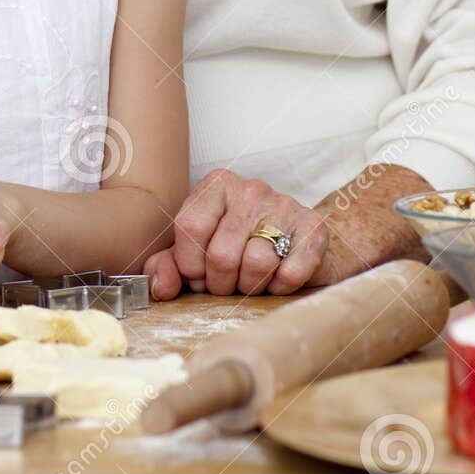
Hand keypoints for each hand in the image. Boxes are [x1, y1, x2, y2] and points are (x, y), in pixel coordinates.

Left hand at [144, 168, 327, 298]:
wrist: (301, 247)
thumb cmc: (241, 248)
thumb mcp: (198, 252)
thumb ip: (169, 265)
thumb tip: (161, 287)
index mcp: (217, 185)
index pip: (190, 226)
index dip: (190, 264)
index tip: (198, 276)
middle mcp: (251, 188)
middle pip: (222, 253)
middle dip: (221, 283)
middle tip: (228, 284)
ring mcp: (284, 205)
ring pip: (256, 264)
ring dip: (251, 287)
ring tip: (252, 281)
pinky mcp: (313, 228)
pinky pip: (290, 273)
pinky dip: (280, 288)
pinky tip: (277, 280)